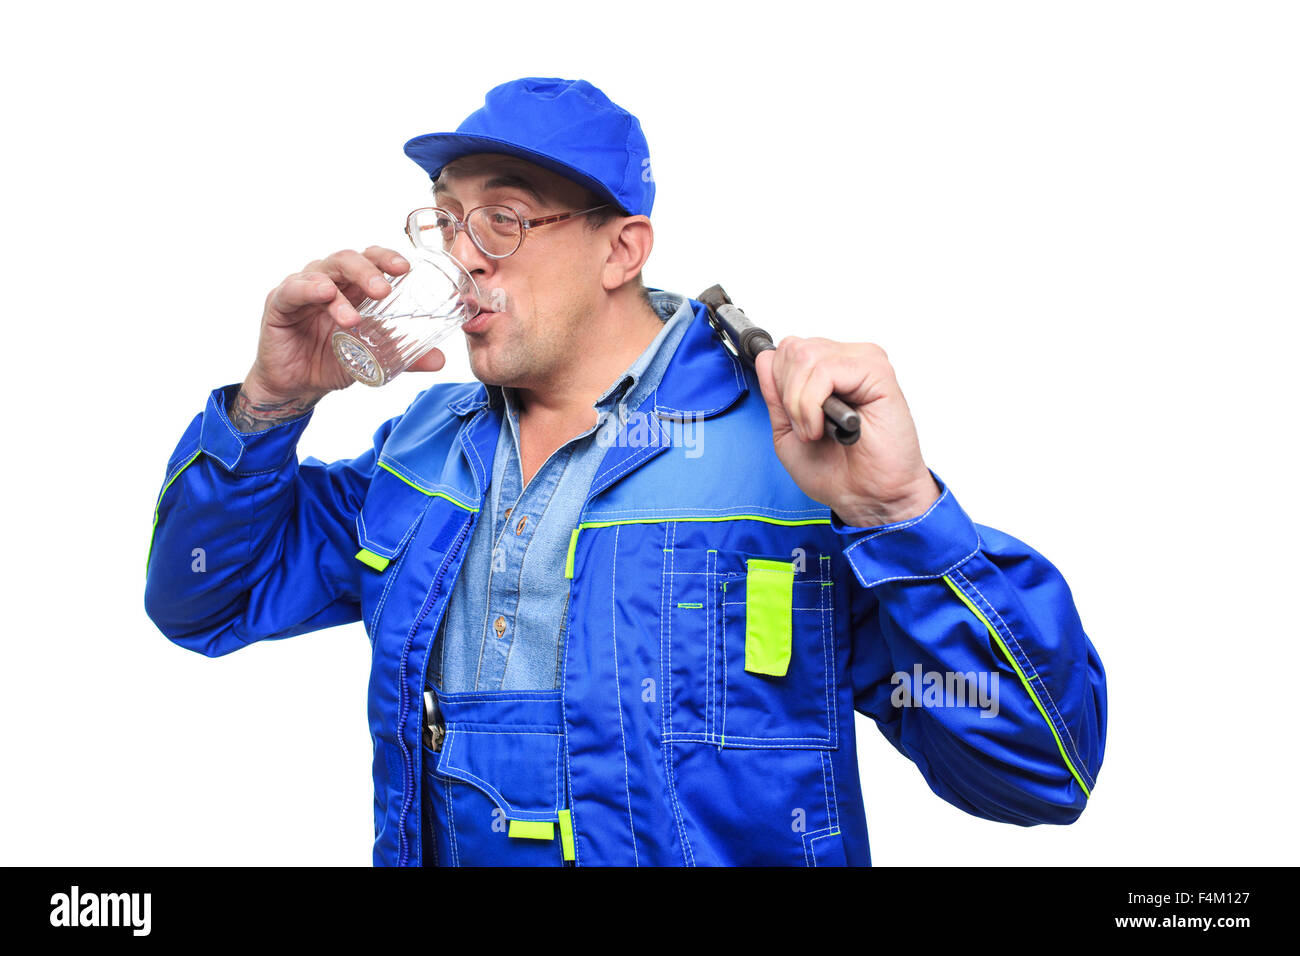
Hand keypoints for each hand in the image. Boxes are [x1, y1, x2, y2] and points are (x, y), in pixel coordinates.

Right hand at [242, 246, 446, 405]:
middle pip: (348, 259)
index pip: (370, 259)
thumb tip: (440, 360)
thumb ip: (404, 357)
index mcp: (352, 287)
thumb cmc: (332, 361)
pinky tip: (323, 294)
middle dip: (368, 270)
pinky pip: (293, 289)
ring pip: (323, 273)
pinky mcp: (279, 302)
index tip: (406, 268)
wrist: (297, 385)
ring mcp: (302, 288)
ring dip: (342, 290)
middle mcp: (328, 279)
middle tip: (384, 290)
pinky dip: (308, 288)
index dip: (387, 258)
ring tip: (354, 317)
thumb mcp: (372, 358)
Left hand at [754, 337, 940, 527]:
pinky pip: (826, 371)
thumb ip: (774, 393)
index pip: (785, 349)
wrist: (866, 498)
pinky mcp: (877, 373)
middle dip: (786, 394)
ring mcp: (864, 363)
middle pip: (792, 348)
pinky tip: (825, 428)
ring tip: (816, 431)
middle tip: (805, 428)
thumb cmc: (836, 471)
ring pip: (805, 356)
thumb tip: (765, 358)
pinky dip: (813, 404)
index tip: (792, 419)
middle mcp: (847, 360)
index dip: (777, 385)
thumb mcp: (786, 430)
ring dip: (799, 402)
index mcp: (828, 369)